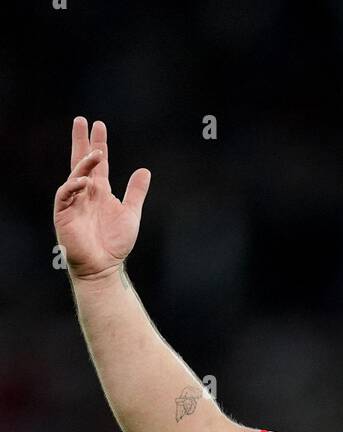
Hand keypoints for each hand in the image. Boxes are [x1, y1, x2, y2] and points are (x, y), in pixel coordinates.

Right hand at [53, 117, 150, 280]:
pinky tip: (84, 181)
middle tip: (81, 120)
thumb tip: (145, 170)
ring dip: (84, 162)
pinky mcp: (64, 213)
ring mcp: (73, 201)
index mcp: (99, 191)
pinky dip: (73, 186)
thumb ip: (135, 192)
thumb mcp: (130, 213)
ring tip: (96, 152)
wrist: (103, 267)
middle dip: (81, 141)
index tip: (99, 125)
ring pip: (75, 174)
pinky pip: (65, 194)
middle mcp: (85, 192)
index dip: (99, 144)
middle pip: (81, 161)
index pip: (98, 163)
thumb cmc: (115, 243)